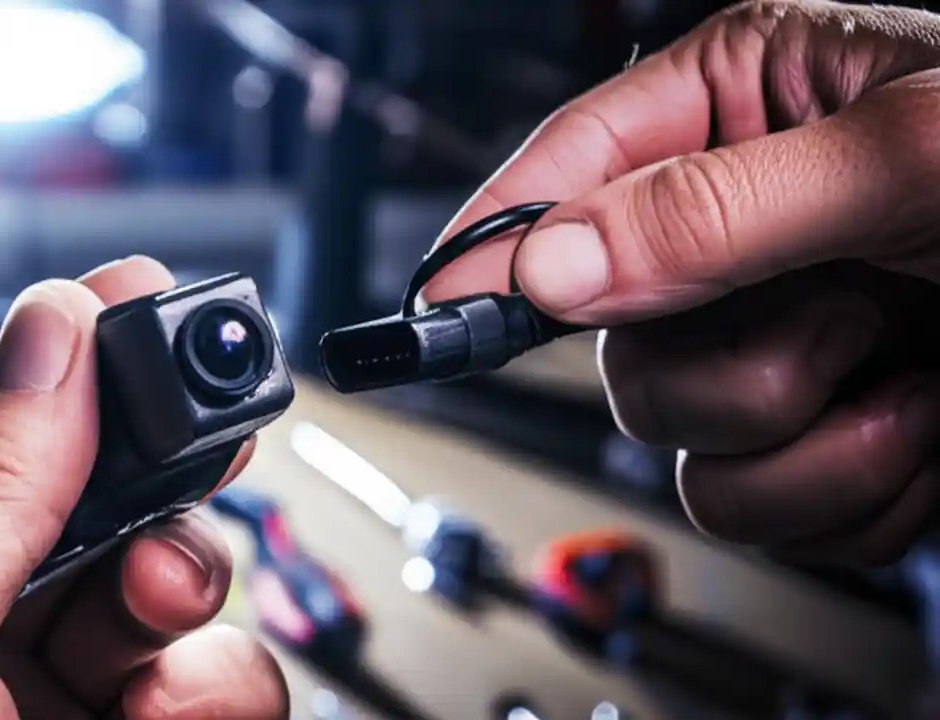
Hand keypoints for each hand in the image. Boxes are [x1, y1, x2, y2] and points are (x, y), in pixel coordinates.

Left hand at [0, 257, 287, 718]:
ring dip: (172, 590)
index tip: (123, 293)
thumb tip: (48, 336)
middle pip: (72, 494)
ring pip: (160, 581)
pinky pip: (211, 677)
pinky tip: (162, 715)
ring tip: (144, 625)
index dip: (44, 355)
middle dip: (135, 469)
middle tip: (194, 422)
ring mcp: (55, 700)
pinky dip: (208, 687)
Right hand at [429, 1, 939, 563]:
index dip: (500, 242)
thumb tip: (557, 259)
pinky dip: (857, 491)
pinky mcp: (816, 428)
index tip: (449, 308)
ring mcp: (774, 333)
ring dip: (808, 438)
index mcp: (737, 108)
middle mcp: (735, 227)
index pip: (565, 172)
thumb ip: (717, 206)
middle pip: (616, 344)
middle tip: (842, 320)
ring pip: (682, 445)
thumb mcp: (910, 156)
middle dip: (737, 366)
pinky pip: (762, 506)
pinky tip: (925, 421)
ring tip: (909, 368)